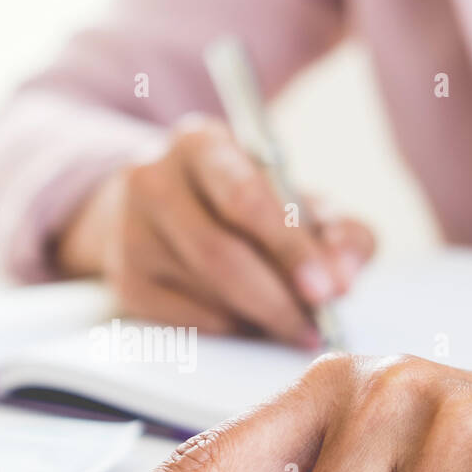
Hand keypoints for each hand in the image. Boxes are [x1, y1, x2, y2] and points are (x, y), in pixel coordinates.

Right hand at [55, 115, 373, 347]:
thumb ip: (339, 232)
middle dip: (278, 299)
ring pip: (206, 294)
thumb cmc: (243, 204)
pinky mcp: (127, 283)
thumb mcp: (297, 201)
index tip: (328, 290)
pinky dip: (231, 329)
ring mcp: (130, 234)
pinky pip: (189, 322)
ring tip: (293, 322)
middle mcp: (152, 179)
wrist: (163, 211)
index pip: (245, 197)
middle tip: (316, 328)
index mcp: (200, 142)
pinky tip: (250, 321)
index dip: (291, 248)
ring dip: (259, 317)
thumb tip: (345, 277)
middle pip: (220, 255)